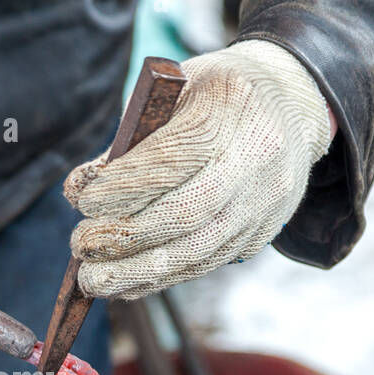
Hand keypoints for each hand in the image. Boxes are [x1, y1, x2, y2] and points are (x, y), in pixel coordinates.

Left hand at [64, 40, 333, 299]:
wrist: (293, 105)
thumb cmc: (215, 94)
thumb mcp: (174, 90)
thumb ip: (130, 139)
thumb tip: (81, 191)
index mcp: (228, 114)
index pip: (172, 160)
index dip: (124, 187)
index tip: (84, 203)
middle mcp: (253, 163)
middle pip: (186, 214)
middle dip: (125, 238)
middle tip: (80, 247)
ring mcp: (260, 205)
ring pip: (196, 251)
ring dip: (137, 272)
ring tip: (93, 280)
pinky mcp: (258, 235)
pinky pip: (204, 265)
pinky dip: (160, 279)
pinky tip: (125, 284)